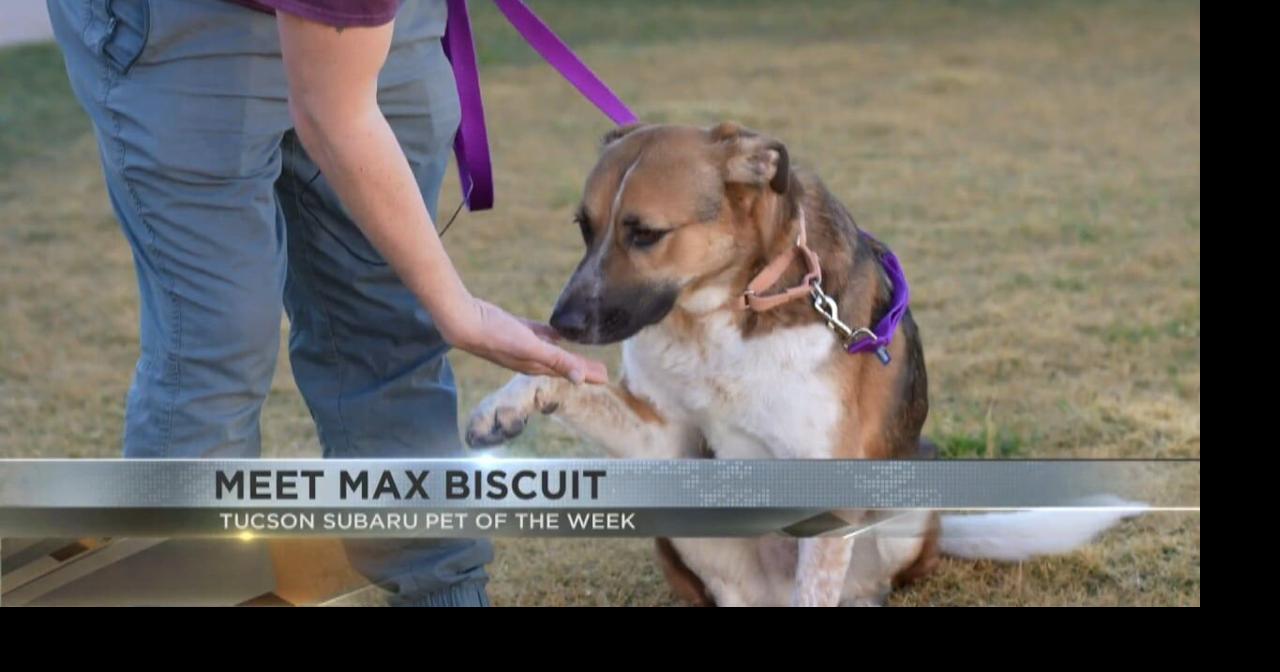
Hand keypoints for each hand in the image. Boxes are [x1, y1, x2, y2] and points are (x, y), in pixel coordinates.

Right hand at [444, 297, 607, 384]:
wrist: (464, 322)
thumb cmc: (496, 336)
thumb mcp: (530, 347)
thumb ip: (556, 360)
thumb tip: (580, 379)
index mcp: (536, 365)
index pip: (569, 372)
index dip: (587, 374)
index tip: (605, 377)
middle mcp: (531, 358)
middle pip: (563, 364)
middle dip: (582, 368)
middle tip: (601, 370)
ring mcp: (522, 344)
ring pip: (552, 351)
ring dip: (567, 354)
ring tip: (582, 356)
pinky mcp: (515, 329)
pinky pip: (539, 334)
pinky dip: (551, 336)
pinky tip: (558, 334)